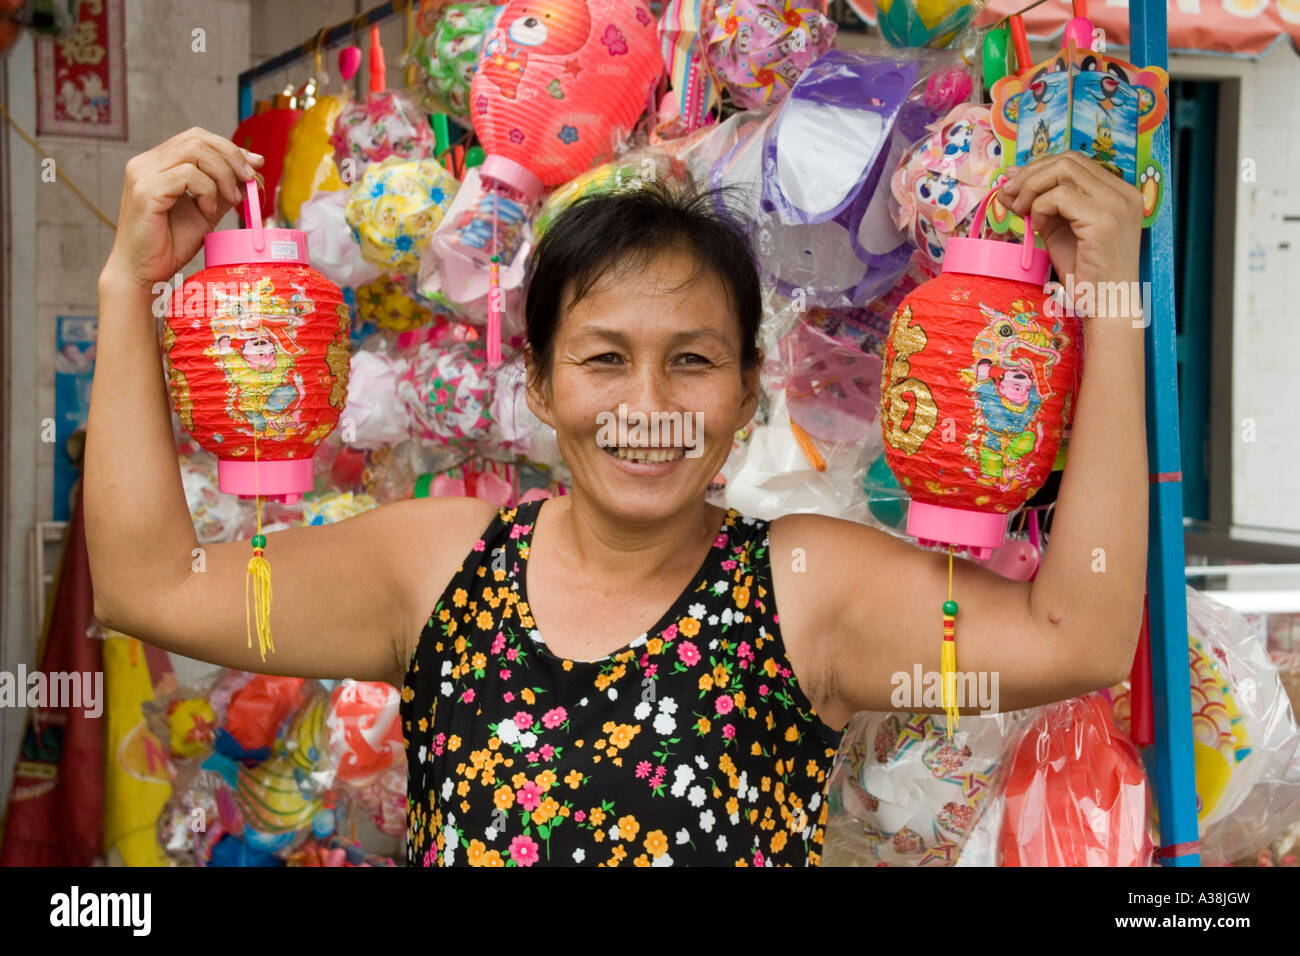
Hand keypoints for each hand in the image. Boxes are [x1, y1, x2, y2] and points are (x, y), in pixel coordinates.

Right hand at [102, 128, 264, 288]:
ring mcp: (143, 174)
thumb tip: (252, 170)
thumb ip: (224, 189)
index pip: (197, 138)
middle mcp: (146, 162)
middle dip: (232, 157)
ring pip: (195, 152)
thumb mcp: (206, 211)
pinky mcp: (145, 190)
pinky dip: (208, 190)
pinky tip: (208, 211)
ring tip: (230, 199)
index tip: (255, 165)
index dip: (229, 147)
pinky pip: (188, 175)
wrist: (144, 272)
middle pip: (198, 139)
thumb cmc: (170, 244)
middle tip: (249, 180)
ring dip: (223, 174)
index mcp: (158, 163)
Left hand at [997, 151, 1143, 295]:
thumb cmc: (1084, 272)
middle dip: (1031, 173)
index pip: (1075, 161)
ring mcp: (1116, 204)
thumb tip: (1009, 182)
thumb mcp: (1057, 230)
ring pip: (1063, 171)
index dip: (1040, 167)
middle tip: (1009, 194)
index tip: (1014, 183)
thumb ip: (1039, 204)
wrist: (1105, 305)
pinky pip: (1058, 197)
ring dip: (1032, 187)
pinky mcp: (1103, 220)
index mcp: (1117, 192)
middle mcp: (1122, 192)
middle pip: (1068, 160)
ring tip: (1021, 211)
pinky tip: (1038, 227)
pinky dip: (1039, 208)